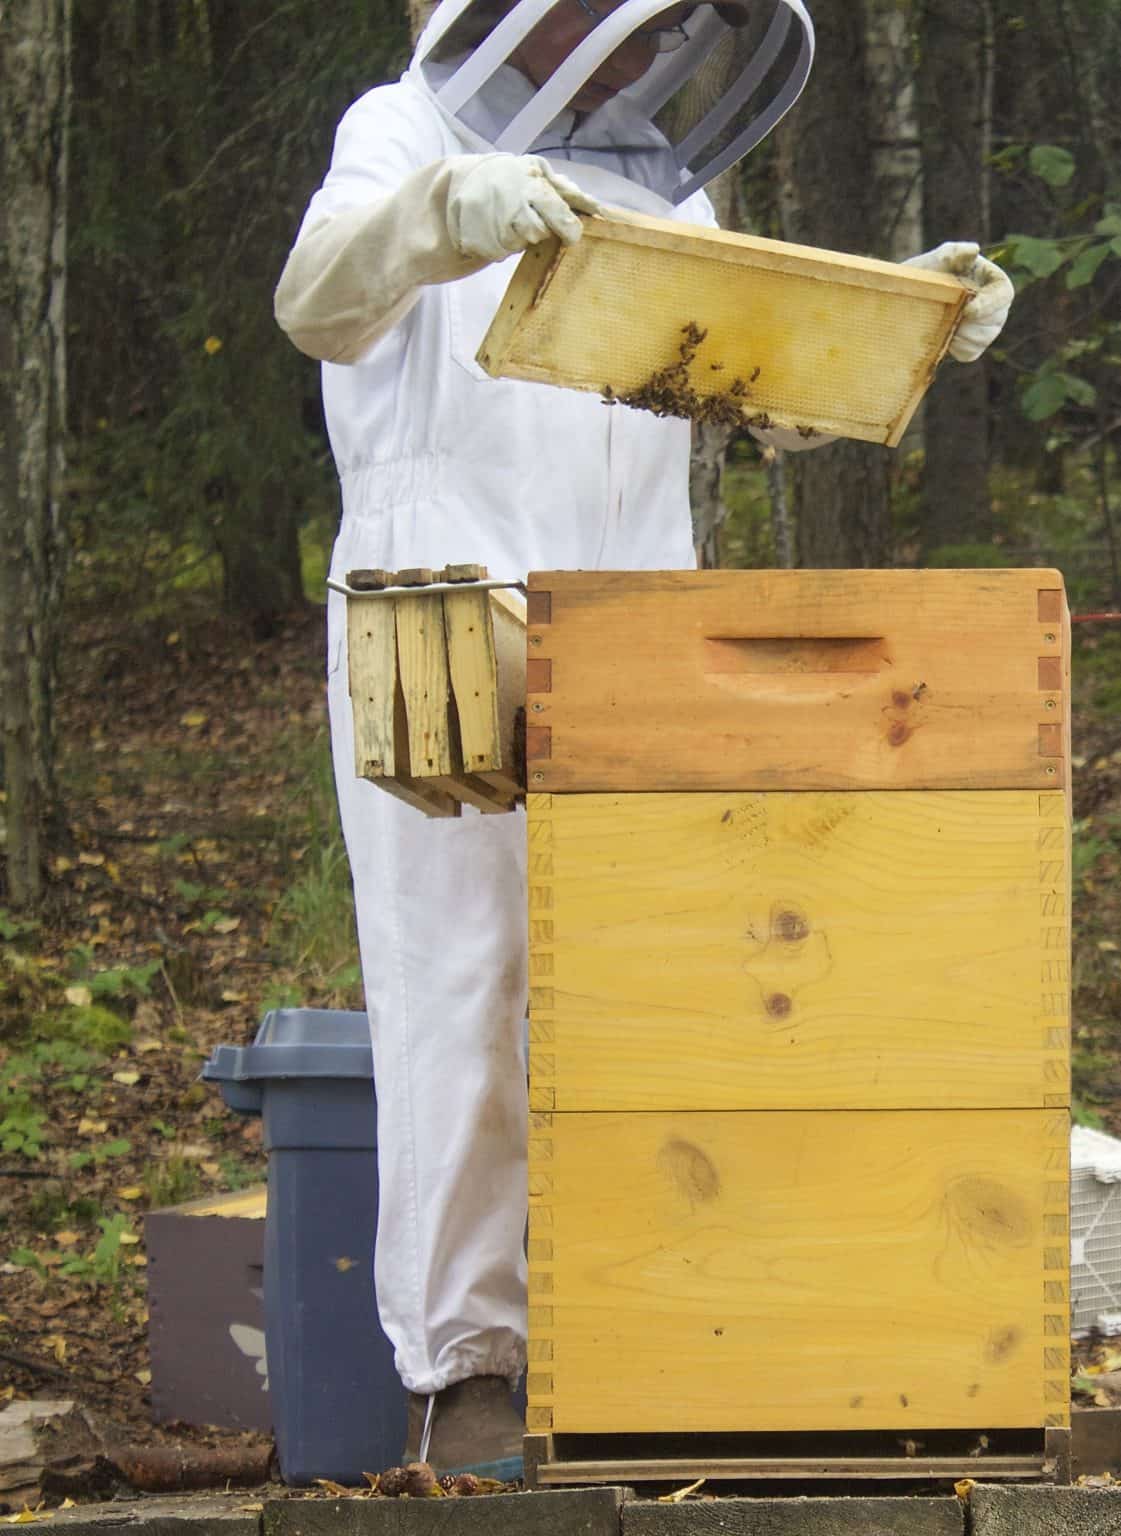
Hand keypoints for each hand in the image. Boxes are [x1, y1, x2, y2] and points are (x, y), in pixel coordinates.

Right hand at [447, 154, 603, 263]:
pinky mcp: (481, 243)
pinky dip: (501, 244)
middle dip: (540, 230)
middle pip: (540, 234)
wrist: (464, 183)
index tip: (571, 233)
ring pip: (521, 245)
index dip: (571, 228)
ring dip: (520, 236)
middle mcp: (514, 208)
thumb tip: (595, 206)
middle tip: (531, 218)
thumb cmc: (509, 177)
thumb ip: (564, 188)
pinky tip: (494, 227)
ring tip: (509, 218)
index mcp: (532, 187)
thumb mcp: (535, 170)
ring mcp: (495, 227)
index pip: (561, 215)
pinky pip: (501, 252)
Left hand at [903, 241, 1013, 362]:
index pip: (1003, 295)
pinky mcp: (972, 347)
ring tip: (943, 322)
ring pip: (981, 339)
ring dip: (960, 335)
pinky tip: (943, 335)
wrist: (911, 297)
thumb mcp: (940, 259)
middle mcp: (997, 308)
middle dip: (971, 323)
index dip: (989, 305)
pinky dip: (954, 348)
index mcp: (995, 283)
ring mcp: (986, 329)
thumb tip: (973, 250)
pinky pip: (969, 353)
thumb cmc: (930, 272)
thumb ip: (955, 253)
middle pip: (995, 321)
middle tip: (948, 317)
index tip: (968, 310)